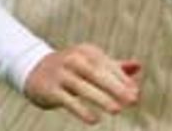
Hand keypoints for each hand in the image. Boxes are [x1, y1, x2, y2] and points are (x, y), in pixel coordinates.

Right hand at [24, 43, 140, 124]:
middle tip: (133, 101)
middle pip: (96, 73)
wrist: (33, 70)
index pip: (107, 65)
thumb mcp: (90, 63)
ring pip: (82, 86)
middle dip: (115, 87)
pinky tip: (94, 120)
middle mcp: (72, 59)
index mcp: (85, 52)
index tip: (136, 94)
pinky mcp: (50, 88)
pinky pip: (67, 99)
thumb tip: (138, 66)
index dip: (123, 80)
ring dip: (101, 97)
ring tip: (117, 110)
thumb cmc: (70, 69)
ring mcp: (60, 73)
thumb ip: (114, 67)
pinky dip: (80, 109)